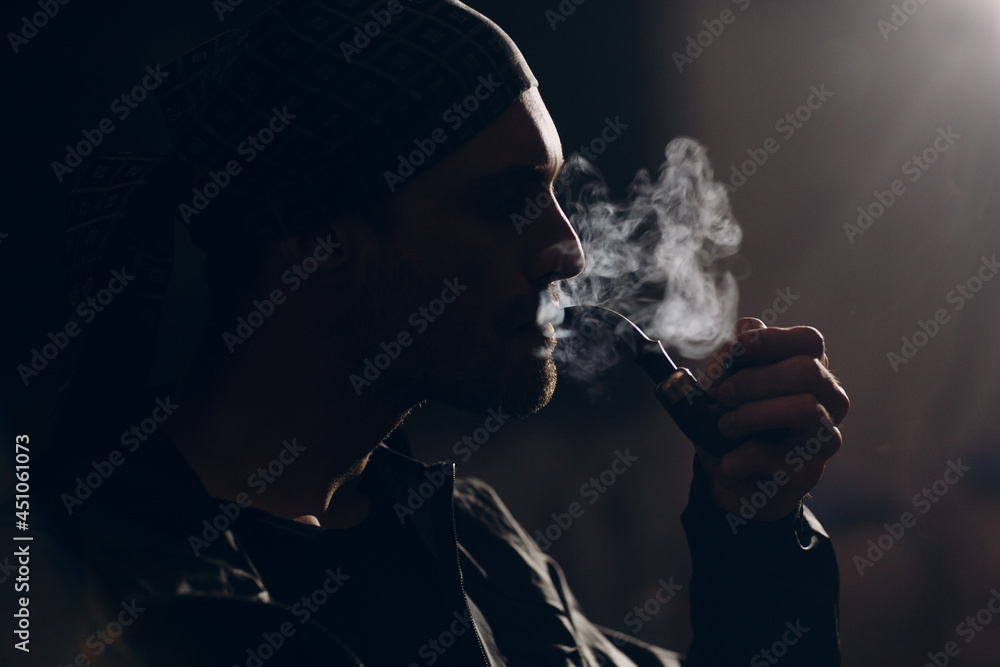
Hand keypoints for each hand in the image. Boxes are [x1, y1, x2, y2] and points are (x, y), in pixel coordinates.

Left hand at [696, 318, 849, 520]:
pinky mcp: (809, 473)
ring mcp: (824, 437)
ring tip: (724, 426)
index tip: (735, 349)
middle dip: (755, 379)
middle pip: (808, 370)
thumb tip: (742, 333)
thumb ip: (733, 356)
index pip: (810, 341)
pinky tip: (726, 464)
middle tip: (723, 394)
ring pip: (805, 408)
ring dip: (752, 414)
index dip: (771, 339)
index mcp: (810, 371)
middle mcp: (828, 401)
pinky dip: (736, 458)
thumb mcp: (725, 385)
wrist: (732, 481)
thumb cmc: (734, 424)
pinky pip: (770, 454)